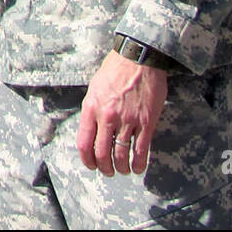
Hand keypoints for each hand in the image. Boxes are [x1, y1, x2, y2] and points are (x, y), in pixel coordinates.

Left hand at [77, 50, 167, 175]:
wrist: (138, 59)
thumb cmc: (114, 71)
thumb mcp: (94, 88)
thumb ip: (92, 110)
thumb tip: (92, 130)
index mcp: (91, 108)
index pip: (84, 143)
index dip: (87, 160)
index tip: (92, 165)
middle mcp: (107, 117)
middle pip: (102, 154)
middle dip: (104, 168)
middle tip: (108, 171)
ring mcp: (128, 121)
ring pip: (121, 156)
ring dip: (121, 168)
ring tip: (123, 170)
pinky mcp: (146, 123)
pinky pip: (141, 151)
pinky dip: (139, 164)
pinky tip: (138, 168)